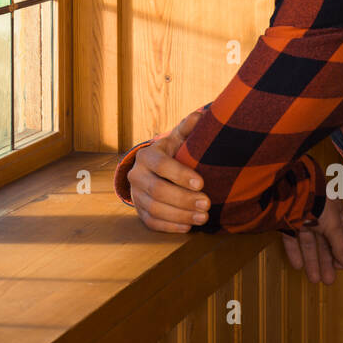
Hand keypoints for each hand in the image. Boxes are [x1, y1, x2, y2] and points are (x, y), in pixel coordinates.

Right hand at [127, 110, 210, 231]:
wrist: (153, 170)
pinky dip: (170, 226)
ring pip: (155, 209)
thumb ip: (188, 130)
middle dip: (184, 199)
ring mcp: (135, 194)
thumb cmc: (172, 153)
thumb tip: (200, 116)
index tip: (201, 183)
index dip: (180, 175)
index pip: (161, 165)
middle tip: (207, 204)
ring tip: (204, 217)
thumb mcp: (178, 140)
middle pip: (157, 190)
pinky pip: (152, 222)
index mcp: (146, 155)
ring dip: (181, 215)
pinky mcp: (139, 211)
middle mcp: (136, 175)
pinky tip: (188, 226)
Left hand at [281, 194, 342, 283]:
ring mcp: (302, 219)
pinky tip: (298, 266)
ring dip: (312, 262)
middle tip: (329, 280)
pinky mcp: (286, 222)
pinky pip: (291, 240)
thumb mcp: (333, 224)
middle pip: (325, 243)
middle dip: (327, 262)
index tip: (342, 266)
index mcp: (335, 212)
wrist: (290, 188)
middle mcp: (319, 215)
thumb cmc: (316, 201)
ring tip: (314, 279)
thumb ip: (340, 243)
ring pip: (309, 244)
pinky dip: (294, 253)